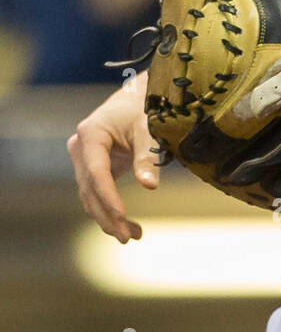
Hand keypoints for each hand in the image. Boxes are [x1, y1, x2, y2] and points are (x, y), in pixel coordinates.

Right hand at [66, 70, 158, 242]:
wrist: (138, 94)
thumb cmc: (144, 106)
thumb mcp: (148, 127)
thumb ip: (147, 155)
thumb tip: (149, 185)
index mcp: (91, 134)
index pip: (97, 173)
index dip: (109, 197)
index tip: (123, 216)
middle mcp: (81, 147)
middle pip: (90, 189)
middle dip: (108, 215)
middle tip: (128, 237)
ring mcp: (83, 158)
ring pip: (90, 196)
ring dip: (108, 218)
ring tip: (132, 236)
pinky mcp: (92, 166)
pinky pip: (97, 193)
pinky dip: (109, 210)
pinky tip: (127, 226)